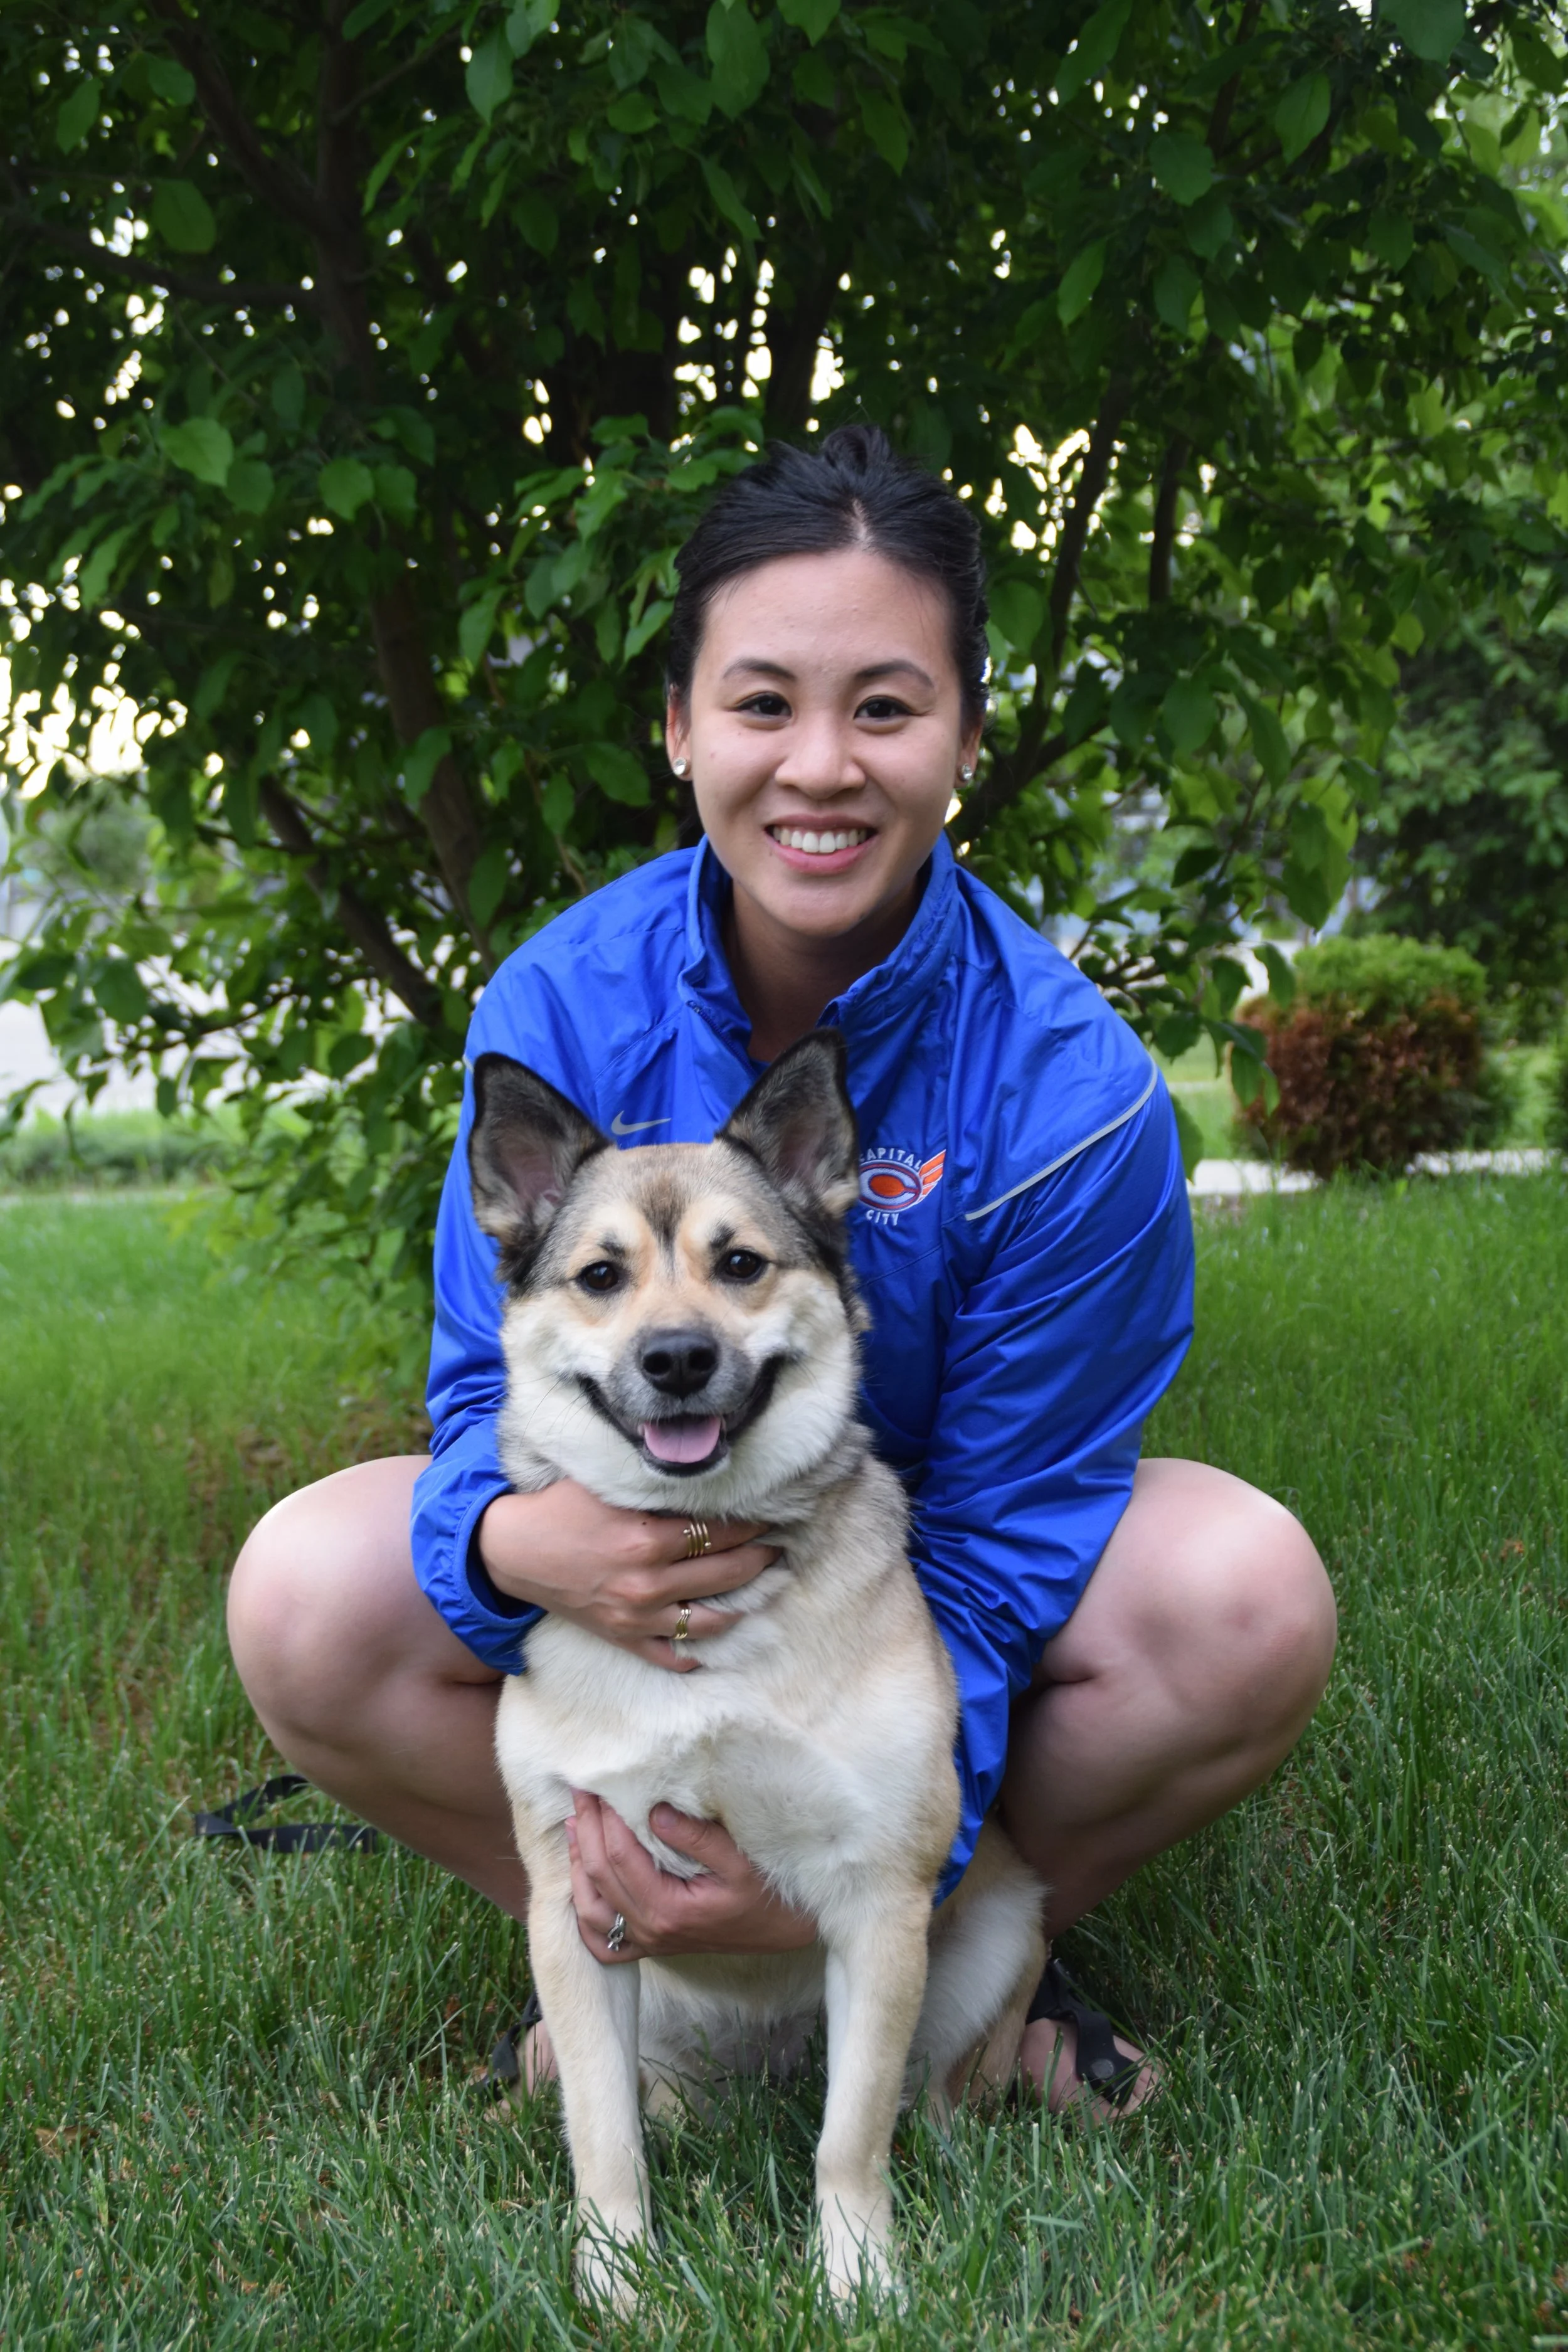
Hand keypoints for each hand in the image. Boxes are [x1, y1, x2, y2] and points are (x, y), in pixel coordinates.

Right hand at [478, 1482, 778, 1671]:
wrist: (512, 1551)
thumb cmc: (559, 1509)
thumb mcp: (609, 1487)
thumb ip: (656, 1490)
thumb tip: (705, 1483)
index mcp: (647, 1539)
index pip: (720, 1532)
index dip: (752, 1524)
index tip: (772, 1517)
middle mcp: (648, 1583)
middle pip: (726, 1574)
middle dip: (759, 1559)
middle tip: (779, 1549)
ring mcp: (637, 1617)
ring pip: (710, 1620)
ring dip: (743, 1604)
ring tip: (761, 1588)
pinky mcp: (623, 1638)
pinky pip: (671, 1655)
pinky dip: (697, 1652)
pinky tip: (716, 1637)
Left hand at [566, 1791, 817, 1962]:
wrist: (783, 1931)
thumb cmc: (766, 1895)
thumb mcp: (740, 1861)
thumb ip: (697, 1837)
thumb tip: (655, 1810)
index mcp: (668, 1909)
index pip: (619, 1857)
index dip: (606, 1818)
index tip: (601, 1784)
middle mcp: (650, 1930)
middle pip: (598, 1875)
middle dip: (587, 1829)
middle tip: (582, 1791)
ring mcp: (648, 1941)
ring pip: (591, 1908)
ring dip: (577, 1865)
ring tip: (574, 1825)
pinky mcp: (651, 1945)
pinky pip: (603, 1941)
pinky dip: (585, 1912)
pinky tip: (581, 1883)